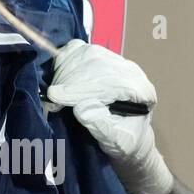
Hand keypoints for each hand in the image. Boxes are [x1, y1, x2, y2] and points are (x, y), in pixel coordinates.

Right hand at [45, 39, 173, 193]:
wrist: (129, 138)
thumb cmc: (125, 143)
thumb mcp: (116, 142)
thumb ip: (101, 125)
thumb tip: (80, 108)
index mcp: (141, 90)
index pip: (110, 80)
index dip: (80, 87)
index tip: (56, 97)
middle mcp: (130, 71)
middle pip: (98, 63)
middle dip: (71, 79)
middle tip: (52, 98)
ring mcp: (116, 61)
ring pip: (88, 54)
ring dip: (66, 70)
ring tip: (55, 92)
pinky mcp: (102, 59)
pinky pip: (81, 50)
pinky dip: (66, 59)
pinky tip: (57, 74)